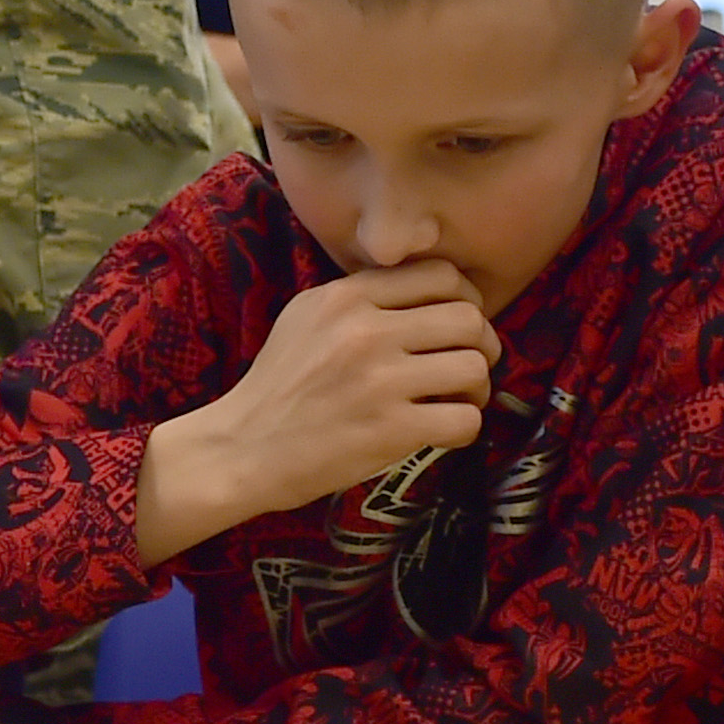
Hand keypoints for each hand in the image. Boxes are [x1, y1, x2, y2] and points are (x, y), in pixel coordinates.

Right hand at [138, 260, 495, 560]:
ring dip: (477, 388)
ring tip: (458, 401)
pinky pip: (465, 420)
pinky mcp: (390, 430)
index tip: (457, 325)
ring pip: (473, 367)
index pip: (440, 274)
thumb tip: (424, 289)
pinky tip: (443, 431)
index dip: (465, 299)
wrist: (241, 449)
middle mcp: (365, 332)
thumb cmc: (276, 387)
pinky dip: (465, 428)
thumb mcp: (305, 318)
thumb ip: (358, 297)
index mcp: (346, 298)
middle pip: (467, 318)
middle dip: (482, 344)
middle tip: (468, 366)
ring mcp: (379, 381)